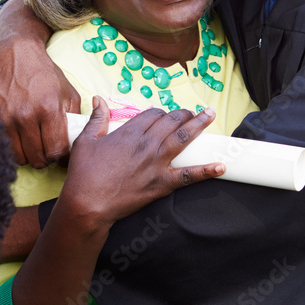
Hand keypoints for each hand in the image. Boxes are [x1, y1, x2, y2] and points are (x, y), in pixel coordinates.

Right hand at [0, 0, 77, 166]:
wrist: (16, 55)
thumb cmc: (46, 75)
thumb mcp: (68, 93)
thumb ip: (75, 118)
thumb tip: (77, 142)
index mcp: (49, 109)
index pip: (56, 150)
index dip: (60, 156)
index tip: (59, 152)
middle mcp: (25, 115)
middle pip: (37, 158)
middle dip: (44, 158)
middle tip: (46, 150)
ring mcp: (5, 117)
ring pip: (18, 157)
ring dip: (27, 155)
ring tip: (32, 145)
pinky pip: (1, 144)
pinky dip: (10, 146)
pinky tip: (17, 137)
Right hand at [60, 97, 224, 227]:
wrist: (87, 205)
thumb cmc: (83, 174)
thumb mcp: (85, 141)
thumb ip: (97, 118)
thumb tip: (98, 99)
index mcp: (130, 132)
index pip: (153, 114)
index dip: (161, 113)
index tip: (163, 115)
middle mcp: (147, 144)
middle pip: (172, 121)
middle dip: (183, 114)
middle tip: (192, 112)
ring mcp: (157, 163)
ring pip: (184, 138)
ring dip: (199, 125)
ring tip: (210, 115)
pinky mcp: (162, 184)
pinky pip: (188, 175)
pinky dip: (206, 171)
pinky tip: (221, 166)